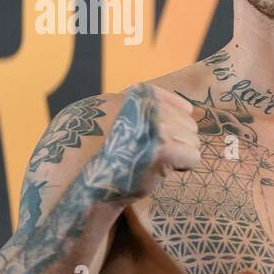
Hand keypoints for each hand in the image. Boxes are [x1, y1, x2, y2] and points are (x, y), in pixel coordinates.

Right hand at [85, 83, 200, 201]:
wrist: (80, 180)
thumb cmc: (99, 151)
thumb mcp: (116, 113)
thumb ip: (144, 108)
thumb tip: (188, 110)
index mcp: (140, 93)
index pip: (183, 107)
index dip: (172, 129)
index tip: (150, 140)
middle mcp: (150, 105)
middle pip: (190, 125)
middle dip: (176, 143)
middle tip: (149, 155)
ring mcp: (156, 125)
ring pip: (193, 142)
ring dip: (178, 157)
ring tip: (150, 162)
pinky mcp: (163, 148)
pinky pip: (193, 157)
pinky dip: (181, 168)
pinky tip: (157, 171)